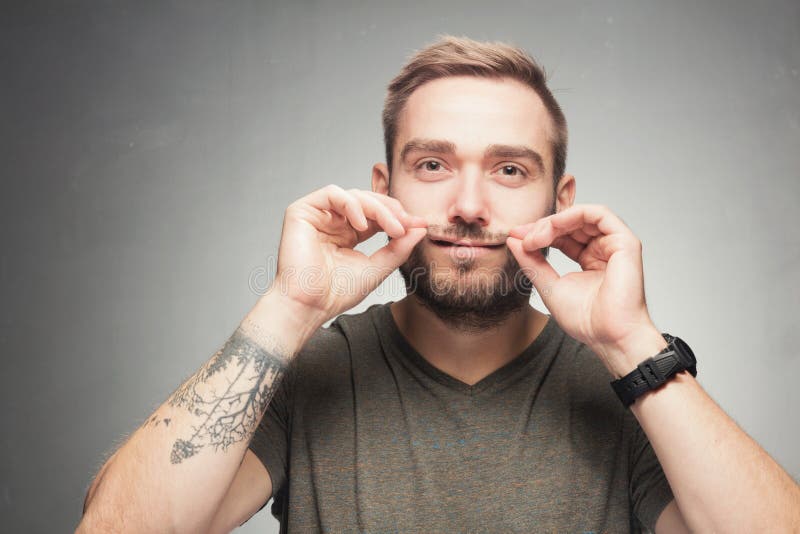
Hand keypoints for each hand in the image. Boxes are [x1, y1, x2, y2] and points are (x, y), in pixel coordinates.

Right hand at [270, 184, 427, 321]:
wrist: (310, 306)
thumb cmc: (336, 293)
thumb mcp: (377, 267)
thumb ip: (398, 248)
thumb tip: (420, 228)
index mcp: (348, 233)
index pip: (376, 214)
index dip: (398, 216)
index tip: (420, 224)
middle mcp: (333, 222)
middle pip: (367, 201)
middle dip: (391, 210)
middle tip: (408, 223)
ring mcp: (317, 215)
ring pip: (353, 195)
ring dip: (378, 208)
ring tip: (392, 228)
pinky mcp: (301, 212)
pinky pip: (332, 194)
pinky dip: (352, 205)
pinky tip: (363, 226)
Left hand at [506, 204, 663, 376]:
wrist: (609, 336)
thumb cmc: (586, 320)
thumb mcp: (548, 285)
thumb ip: (532, 262)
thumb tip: (513, 240)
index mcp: (590, 258)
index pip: (562, 235)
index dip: (538, 232)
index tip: (515, 237)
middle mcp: (604, 248)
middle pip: (571, 223)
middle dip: (542, 226)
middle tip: (521, 236)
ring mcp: (616, 244)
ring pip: (583, 215)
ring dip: (554, 221)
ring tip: (534, 237)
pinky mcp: (626, 242)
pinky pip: (599, 214)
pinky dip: (573, 215)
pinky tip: (553, 228)